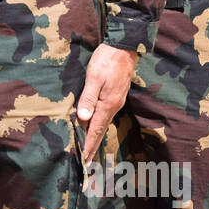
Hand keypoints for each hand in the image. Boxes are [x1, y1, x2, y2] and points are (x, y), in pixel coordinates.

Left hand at [78, 43, 138, 163]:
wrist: (125, 47)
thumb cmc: (107, 60)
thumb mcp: (94, 77)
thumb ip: (88, 98)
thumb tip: (84, 118)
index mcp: (107, 104)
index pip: (96, 130)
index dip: (89, 145)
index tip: (84, 159)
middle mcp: (114, 106)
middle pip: (101, 130)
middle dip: (93, 146)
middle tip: (86, 162)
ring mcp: (116, 101)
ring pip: (104, 123)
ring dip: (96, 136)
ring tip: (88, 148)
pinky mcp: (116, 96)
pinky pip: (106, 115)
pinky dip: (99, 125)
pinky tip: (95, 126)